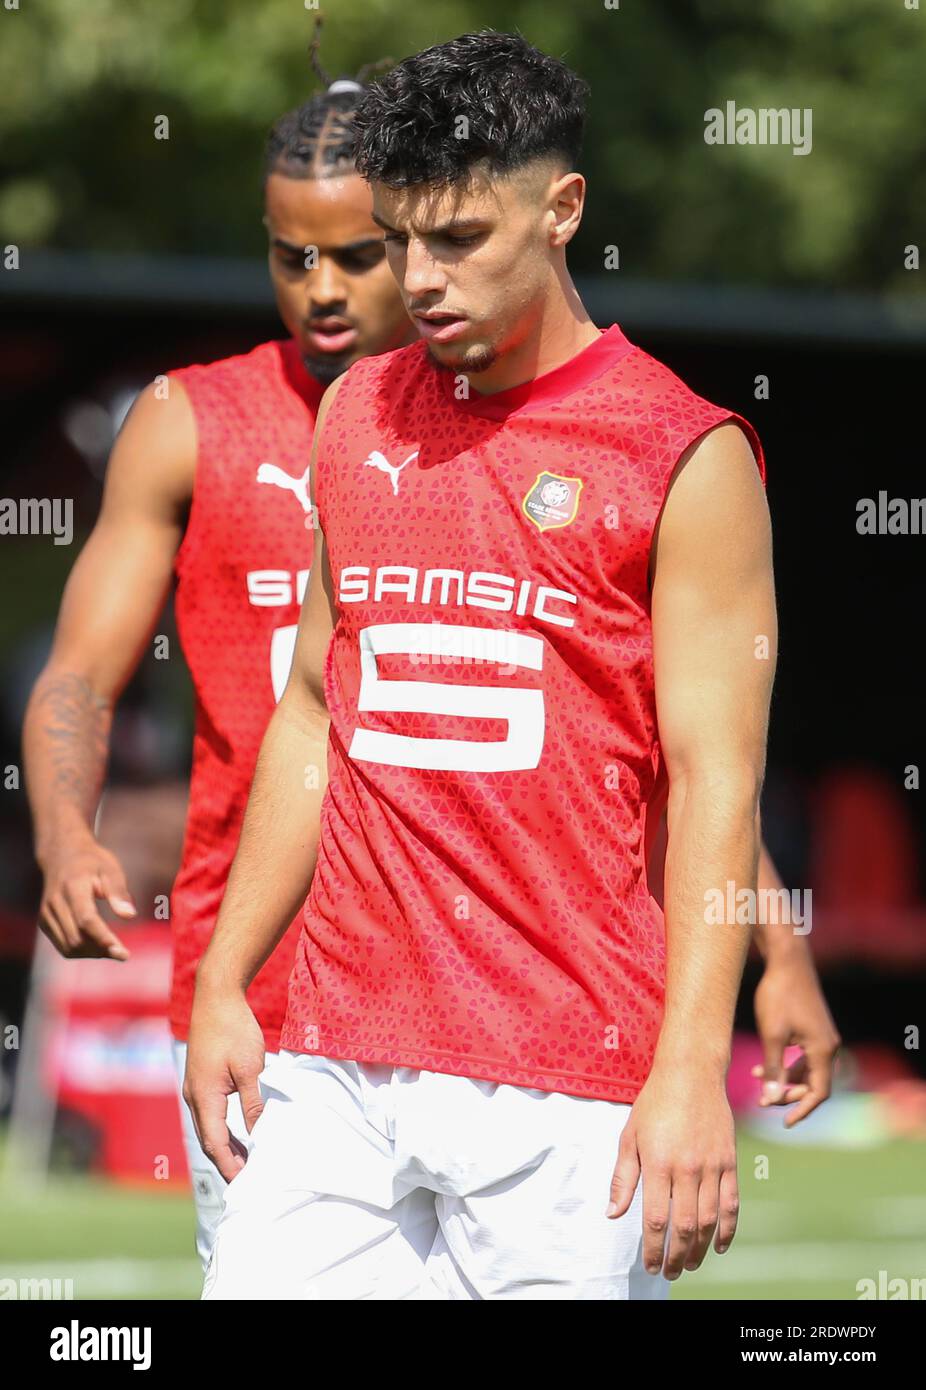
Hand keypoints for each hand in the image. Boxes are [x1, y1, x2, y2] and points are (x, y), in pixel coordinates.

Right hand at [38, 839, 134, 959]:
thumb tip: (130, 915)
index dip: (104, 938)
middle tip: (123, 953)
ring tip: (112, 950)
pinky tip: (98, 947)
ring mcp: (46, 914)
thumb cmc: (92, 862)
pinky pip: (63, 946)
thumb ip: (119, 892)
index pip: (86, 919)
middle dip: (101, 950)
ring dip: (92, 954)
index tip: (123, 953)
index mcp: (72, 886)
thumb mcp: (110, 868)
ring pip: (68, 947)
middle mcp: (55, 903)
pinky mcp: (44, 922)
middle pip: (76, 938)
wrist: (61, 856)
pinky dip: (81, 951)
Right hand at [183, 988, 265, 1182]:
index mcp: (204, 1097)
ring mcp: (193, 1088)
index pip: (216, 1144)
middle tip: (249, 1180)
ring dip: (225, 1147)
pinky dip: (222, 1130)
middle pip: (209, 1141)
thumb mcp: (250, 1068)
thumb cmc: (234, 1029)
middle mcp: (193, 1097)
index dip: (231, 1166)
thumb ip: (253, 1104)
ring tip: (247, 1163)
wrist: (216, 997)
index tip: (247, 1183)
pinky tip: (238, 1134)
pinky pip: (209, 1114)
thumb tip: (260, 1136)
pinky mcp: (199, 1080)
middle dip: (227, 1162)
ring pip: (208, 1129)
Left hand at [607, 1065, 738, 1279]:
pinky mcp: (729, 1162)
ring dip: (700, 1249)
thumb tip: (612, 1214)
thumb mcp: (629, 1136)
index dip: (655, 1249)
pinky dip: (727, 1229)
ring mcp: (712, 1166)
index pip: (657, 1219)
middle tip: (671, 1273)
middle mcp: (687, 1168)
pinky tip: (718, 1246)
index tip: (651, 1266)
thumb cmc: (654, 1104)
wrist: (691, 1073)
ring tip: (690, 1264)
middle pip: (684, 1226)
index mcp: (658, 1163)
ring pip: (709, 1220)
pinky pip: (732, 1204)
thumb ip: (623, 1178)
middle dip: (677, 1256)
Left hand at [753, 943, 840, 1125]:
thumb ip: (773, 1070)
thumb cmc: (778, 995)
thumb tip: (771, 1100)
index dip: (802, 1110)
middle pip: (813, 1083)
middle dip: (789, 1094)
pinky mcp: (813, 1028)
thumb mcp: (772, 1035)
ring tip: (757, 1079)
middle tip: (762, 1101)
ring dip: (785, 1079)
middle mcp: (829, 1045)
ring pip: (806, 1070)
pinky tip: (761, 1066)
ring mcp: (822, 1036)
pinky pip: (803, 1056)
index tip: (784, 1123)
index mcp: (823, 1049)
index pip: (819, 1092)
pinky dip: (785, 1064)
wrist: (786, 960)